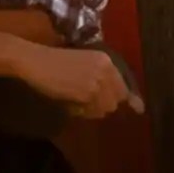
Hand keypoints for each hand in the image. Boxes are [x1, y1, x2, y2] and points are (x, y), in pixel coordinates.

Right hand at [16, 44, 144, 118]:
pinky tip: (66, 101)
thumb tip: (140, 108)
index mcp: (106, 60)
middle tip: (81, 99)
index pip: (123, 89)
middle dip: (100, 104)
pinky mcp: (86, 93)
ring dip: (90, 109)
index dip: (114, 98)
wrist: (33, 60)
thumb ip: (107, 82)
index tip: (107, 106)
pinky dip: (78, 111)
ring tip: (73, 99)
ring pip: (104, 109)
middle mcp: (106, 70)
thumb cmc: (52, 61)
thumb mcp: (83, 65)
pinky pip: (89, 111)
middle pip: (115, 101)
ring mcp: (97, 82)